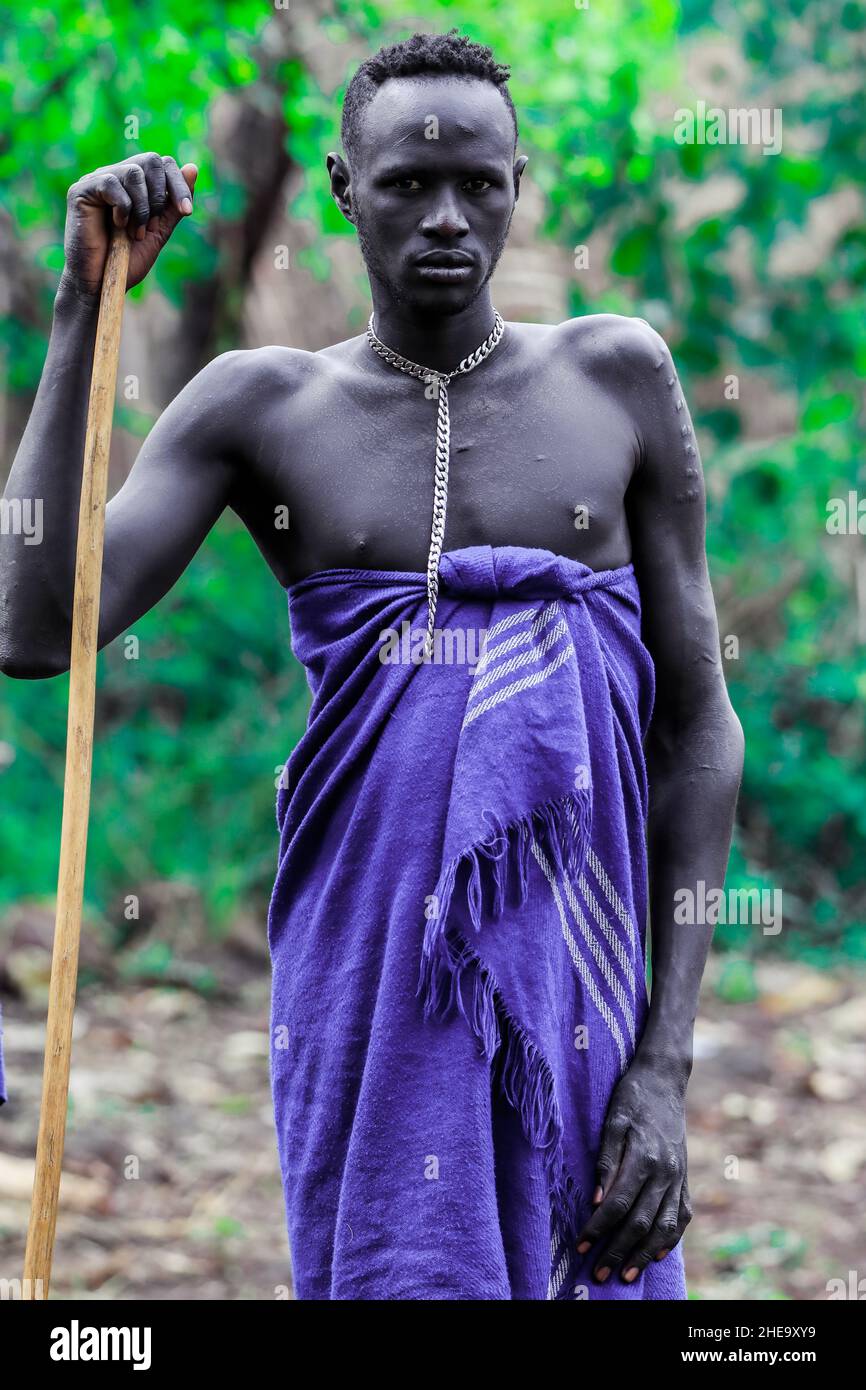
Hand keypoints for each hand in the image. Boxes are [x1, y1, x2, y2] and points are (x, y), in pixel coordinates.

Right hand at [60, 153, 196, 297]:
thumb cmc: (126, 261)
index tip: (186, 212)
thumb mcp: (158, 232)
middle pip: (151, 160)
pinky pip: (112, 183)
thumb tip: (193, 168)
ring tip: (134, 233)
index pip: (162, 164)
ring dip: (142, 208)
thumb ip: (172, 205)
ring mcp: (96, 181)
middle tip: (152, 225)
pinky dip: (123, 208)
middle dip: (160, 196)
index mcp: (133, 185)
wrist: (100, 284)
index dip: (179, 184)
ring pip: (134, 172)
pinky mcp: (81, 190)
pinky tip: (117, 226)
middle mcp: (114, 177)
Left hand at [576, 1057, 691, 1283]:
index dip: (599, 1228)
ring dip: (645, 1255)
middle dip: (618, 1251)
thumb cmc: (632, 1097)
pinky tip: (656, 1254)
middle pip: (641, 1222)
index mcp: (645, 1157)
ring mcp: (679, 1177)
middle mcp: (666, 1172)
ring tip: (627, 1275)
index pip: (619, 1204)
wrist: (664, 1080)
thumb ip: (606, 1160)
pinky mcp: (685, 1178)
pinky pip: (682, 1216)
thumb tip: (596, 1200)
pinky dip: (671, 1239)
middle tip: (597, 1274)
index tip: (581, 1246)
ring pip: (665, 1227)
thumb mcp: (613, 1120)